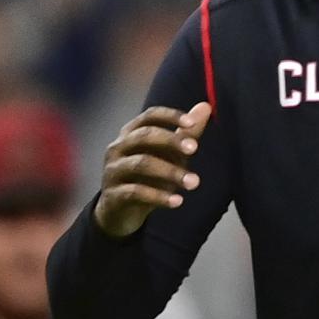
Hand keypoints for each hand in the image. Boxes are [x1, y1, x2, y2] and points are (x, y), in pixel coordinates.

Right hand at [94, 102, 210, 237]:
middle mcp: (118, 148)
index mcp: (131, 133)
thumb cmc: (148, 177)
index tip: (192, 122)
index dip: (169, 116)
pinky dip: (158, 197)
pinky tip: (178, 202)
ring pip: (141, 164)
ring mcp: (113, 171)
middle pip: (144, 136)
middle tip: (194, 149)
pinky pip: (135, 192)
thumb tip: (206, 106)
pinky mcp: (113, 194)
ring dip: (170, 172)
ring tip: (194, 182)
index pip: (149, 116)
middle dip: (171, 141)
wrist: (121, 212)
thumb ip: (186, 133)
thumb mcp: (170, 155)